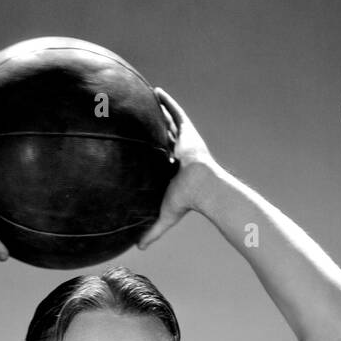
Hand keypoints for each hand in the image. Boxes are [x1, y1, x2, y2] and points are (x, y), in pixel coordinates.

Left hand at [138, 88, 218, 249]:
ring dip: (159, 112)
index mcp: (174, 169)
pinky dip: (166, 103)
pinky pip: (174, 113)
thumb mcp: (165, 216)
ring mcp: (184, 141)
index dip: (153, 153)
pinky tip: (155, 92)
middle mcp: (179, 153)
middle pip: (164, 137)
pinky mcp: (187, 131)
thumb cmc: (186, 201)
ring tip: (147, 100)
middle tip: (143, 119)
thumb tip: (138, 248)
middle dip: (156, 128)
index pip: (161, 158)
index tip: (143, 149)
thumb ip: (152, 231)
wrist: (202, 187)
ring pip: (168, 123)